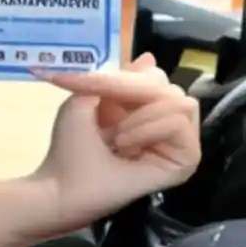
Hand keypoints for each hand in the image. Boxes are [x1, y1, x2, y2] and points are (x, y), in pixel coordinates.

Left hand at [31, 52, 200, 236]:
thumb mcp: (85, 100)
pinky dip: (148, 129)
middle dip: (132, 94)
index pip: (151, 76)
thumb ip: (115, 78)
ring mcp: (177, 142)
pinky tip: (125, 146)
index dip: (122, 77)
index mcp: (142, 107)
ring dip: (140, 115)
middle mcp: (164, 122)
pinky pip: (179, 123)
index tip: (85, 84)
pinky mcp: (185, 161)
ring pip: (180, 102)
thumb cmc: (69, 148)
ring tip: (116, 138)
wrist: (62, 188)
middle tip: (105, 118)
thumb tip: (149, 59)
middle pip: (167, 85)